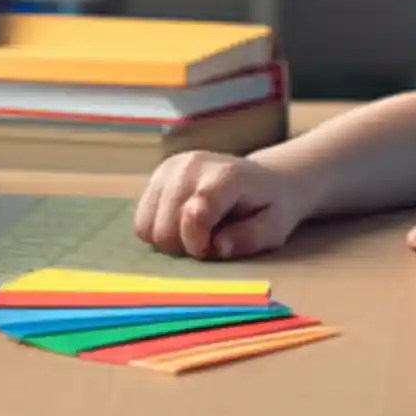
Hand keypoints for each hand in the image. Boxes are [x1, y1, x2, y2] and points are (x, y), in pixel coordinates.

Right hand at [133, 150, 306, 259]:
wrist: (265, 177)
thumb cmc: (270, 206)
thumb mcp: (274, 227)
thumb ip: (249, 237)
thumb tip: (218, 246)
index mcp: (225, 175)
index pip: (195, 214)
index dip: (198, 243)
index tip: (214, 249)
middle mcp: (191, 165)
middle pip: (164, 227)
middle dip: (185, 246)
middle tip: (208, 243)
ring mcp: (169, 167)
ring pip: (147, 226)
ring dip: (170, 240)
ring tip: (196, 233)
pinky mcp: (157, 175)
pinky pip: (141, 221)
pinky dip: (159, 231)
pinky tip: (181, 225)